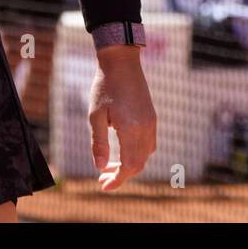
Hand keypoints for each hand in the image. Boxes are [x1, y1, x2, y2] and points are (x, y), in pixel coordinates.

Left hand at [88, 48, 156, 190]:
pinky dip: (137, 153)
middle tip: (102, 177)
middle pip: (138, 164)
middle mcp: (145, 128)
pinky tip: (123, 150)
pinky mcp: (152, 117)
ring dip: (130, 165)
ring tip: (110, 166)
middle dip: (121, 175)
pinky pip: (149, 144)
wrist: (121, 62)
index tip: (104, 186)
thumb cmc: (104, 87)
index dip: (118, 180)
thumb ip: (99, 143)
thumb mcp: (95, 115)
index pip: (129, 166)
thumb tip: (100, 167)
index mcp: (131, 129)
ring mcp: (151, 122)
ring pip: (145, 155)